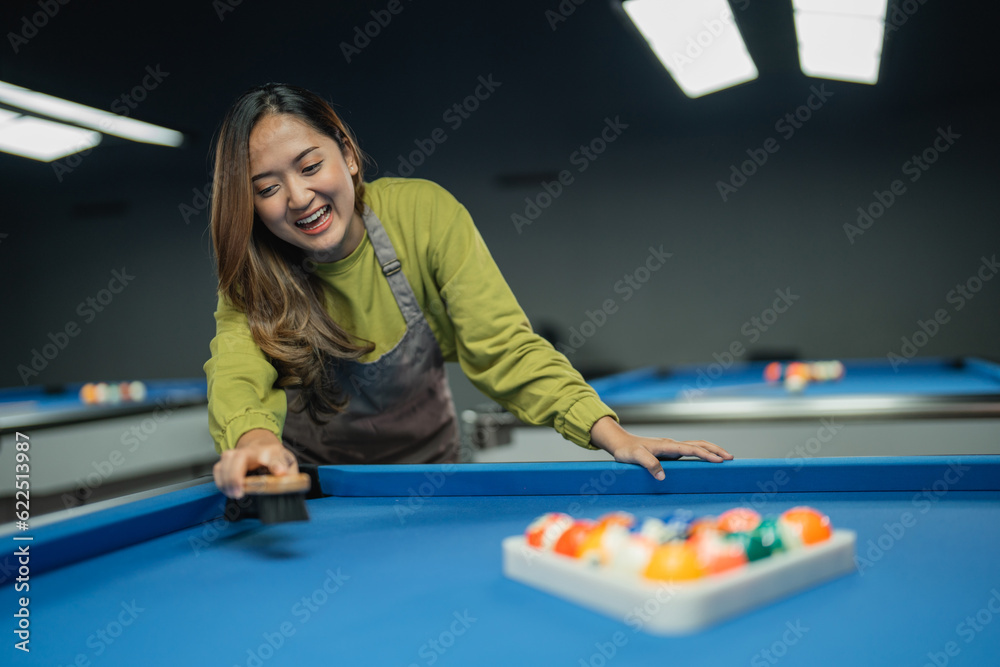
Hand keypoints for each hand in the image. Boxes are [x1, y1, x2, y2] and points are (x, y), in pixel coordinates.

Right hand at [213, 428, 298, 498]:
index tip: (280, 472)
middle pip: (241, 457)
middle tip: (240, 492)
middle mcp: (253, 450)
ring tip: (234, 494)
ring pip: (226, 461)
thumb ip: (291, 474)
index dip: (277, 465)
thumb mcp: (288, 464)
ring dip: (227, 480)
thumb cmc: (275, 458)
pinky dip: (220, 481)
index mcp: (272, 452)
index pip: (275, 457)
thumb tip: (287, 483)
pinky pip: (218, 469)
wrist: (262, 445)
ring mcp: (237, 453)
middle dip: (237, 475)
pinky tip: (227, 490)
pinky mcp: (227, 460)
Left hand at [589, 416, 732, 479]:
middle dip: (715, 450)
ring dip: (711, 450)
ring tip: (725, 458)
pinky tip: (708, 461)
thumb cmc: (626, 450)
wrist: (620, 444)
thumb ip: (648, 464)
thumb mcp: (634, 457)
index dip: (706, 454)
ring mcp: (672, 448)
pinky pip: (691, 452)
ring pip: (696, 446)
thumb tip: (662, 476)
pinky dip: (703, 454)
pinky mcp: (670, 453)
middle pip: (699, 444)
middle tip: (731, 458)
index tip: (719, 460)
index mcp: (667, 445)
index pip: (691, 449)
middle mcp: (672, 445)